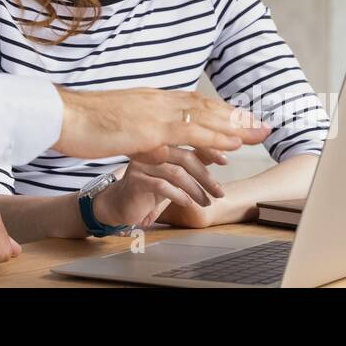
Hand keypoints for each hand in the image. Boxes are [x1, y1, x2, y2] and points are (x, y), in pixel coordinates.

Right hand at [55, 88, 269, 162]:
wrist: (62, 116)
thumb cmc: (81, 123)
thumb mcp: (118, 125)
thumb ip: (139, 131)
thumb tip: (153, 141)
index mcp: (150, 99)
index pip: (193, 103)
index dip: (219, 112)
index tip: (240, 119)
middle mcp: (158, 100)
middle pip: (206, 107)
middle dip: (236, 118)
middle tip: (263, 127)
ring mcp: (155, 112)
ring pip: (205, 117)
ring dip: (235, 126)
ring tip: (259, 134)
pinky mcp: (150, 128)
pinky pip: (190, 132)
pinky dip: (215, 136)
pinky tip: (232, 144)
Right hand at [91, 147, 228, 228]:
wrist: (119, 204)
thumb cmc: (147, 188)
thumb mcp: (173, 174)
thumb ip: (190, 162)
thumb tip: (216, 153)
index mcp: (160, 143)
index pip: (189, 141)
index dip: (209, 149)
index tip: (226, 160)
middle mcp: (151, 150)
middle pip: (185, 157)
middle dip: (206, 177)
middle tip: (219, 192)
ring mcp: (141, 164)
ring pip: (175, 173)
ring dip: (196, 190)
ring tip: (206, 202)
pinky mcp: (135, 181)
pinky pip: (161, 186)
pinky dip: (178, 195)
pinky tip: (187, 203)